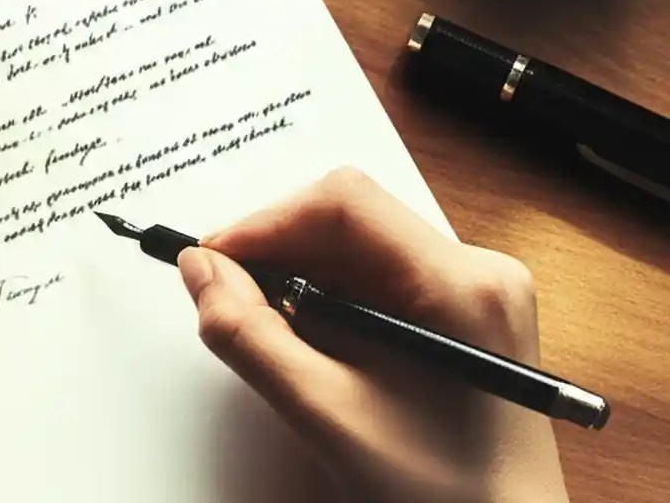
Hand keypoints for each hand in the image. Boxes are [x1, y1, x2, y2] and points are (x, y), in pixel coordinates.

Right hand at [178, 168, 568, 502]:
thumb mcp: (326, 414)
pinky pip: (380, 276)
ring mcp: (477, 289)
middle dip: (280, 252)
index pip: (346, 204)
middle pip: (351, 218)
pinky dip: (333, 299)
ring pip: (360, 247)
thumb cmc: (442, 493)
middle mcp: (478, 271)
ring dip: (304, 280)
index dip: (266, 222)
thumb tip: (200, 270)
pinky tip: (323, 349)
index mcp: (460, 285)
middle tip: (233, 302)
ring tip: (284, 342)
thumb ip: (250, 336)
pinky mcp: (465, 310)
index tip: (215, 260)